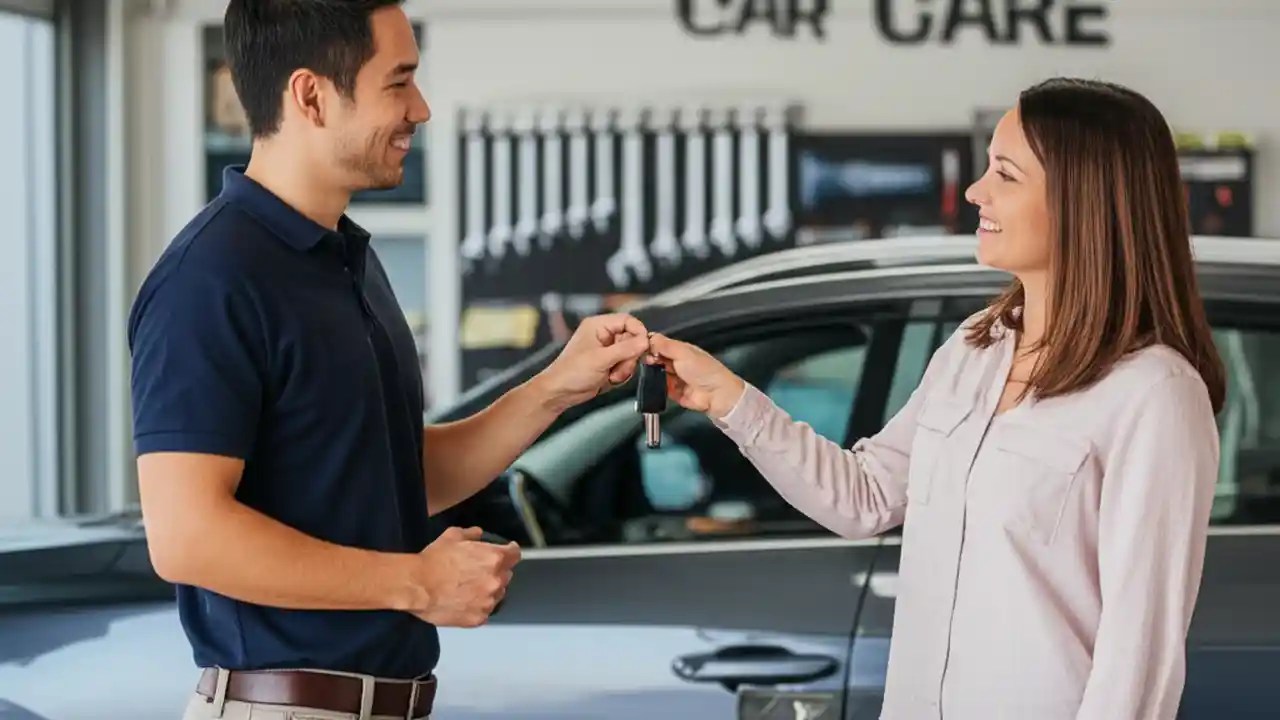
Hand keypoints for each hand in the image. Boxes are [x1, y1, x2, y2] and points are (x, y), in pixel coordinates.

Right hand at [411, 526, 520, 627]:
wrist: (417, 586)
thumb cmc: (433, 560)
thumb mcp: (452, 536)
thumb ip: (471, 534)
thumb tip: (478, 534)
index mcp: (494, 558)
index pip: (515, 554)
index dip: (510, 552)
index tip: (507, 552)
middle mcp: (496, 581)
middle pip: (506, 575)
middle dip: (496, 572)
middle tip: (478, 572)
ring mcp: (488, 602)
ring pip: (497, 594)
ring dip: (489, 590)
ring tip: (469, 588)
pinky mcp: (478, 618)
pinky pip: (485, 611)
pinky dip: (478, 606)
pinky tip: (463, 602)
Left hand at [534, 313, 650, 412]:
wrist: (561, 392)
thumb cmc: (571, 372)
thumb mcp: (600, 359)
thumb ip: (625, 349)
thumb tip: (645, 341)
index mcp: (598, 325)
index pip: (627, 320)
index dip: (638, 332)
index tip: (644, 346)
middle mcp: (604, 335)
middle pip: (632, 339)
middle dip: (629, 357)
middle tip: (620, 366)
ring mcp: (608, 350)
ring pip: (631, 355)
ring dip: (625, 368)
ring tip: (611, 375)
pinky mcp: (610, 363)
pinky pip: (627, 366)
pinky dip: (622, 374)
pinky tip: (609, 379)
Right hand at [646, 334, 745, 419]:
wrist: (715, 394)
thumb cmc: (705, 370)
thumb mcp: (683, 353)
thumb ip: (665, 345)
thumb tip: (649, 338)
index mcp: (681, 350)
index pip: (660, 345)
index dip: (650, 346)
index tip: (642, 348)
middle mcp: (677, 363)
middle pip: (656, 359)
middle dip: (650, 360)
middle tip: (647, 362)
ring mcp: (674, 378)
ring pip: (656, 373)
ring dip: (652, 373)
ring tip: (650, 373)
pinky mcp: (672, 392)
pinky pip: (659, 388)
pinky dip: (656, 386)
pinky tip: (653, 384)